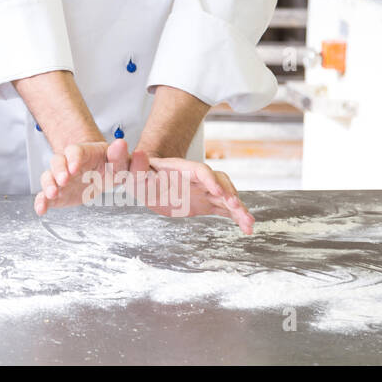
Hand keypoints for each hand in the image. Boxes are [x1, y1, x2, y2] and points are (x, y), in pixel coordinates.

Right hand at [34, 138, 130, 215]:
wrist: (100, 175)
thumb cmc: (108, 166)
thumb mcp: (119, 163)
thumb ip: (119, 156)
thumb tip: (120, 144)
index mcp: (84, 153)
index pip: (75, 151)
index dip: (73, 158)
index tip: (75, 168)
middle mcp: (68, 163)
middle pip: (58, 161)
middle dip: (59, 171)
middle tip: (64, 180)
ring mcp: (60, 177)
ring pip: (48, 176)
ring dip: (48, 184)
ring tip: (52, 194)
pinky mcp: (57, 192)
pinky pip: (44, 195)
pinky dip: (41, 202)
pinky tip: (41, 209)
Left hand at [129, 149, 254, 234]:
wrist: (147, 182)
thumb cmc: (140, 173)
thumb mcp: (133, 170)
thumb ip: (135, 164)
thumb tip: (138, 153)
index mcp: (179, 169)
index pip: (199, 170)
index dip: (209, 179)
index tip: (216, 191)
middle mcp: (196, 178)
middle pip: (218, 181)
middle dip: (229, 193)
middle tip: (236, 206)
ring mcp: (203, 190)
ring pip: (226, 196)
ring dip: (238, 208)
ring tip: (249, 222)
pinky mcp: (207, 203)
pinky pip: (225, 210)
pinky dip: (237, 218)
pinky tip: (247, 229)